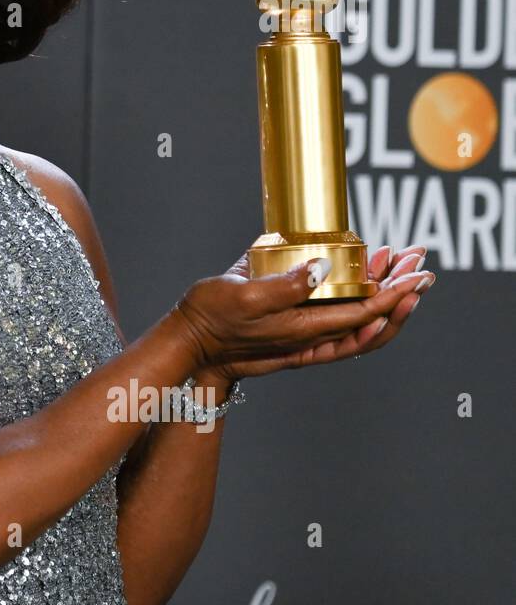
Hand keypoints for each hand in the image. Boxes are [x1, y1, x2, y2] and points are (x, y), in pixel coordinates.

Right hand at [171, 245, 434, 382]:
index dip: (394, 293)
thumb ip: (285, 283)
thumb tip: (321, 268)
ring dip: (382, 294)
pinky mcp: (293, 328)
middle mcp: (310, 336)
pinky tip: (357, 279)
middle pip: (372, 320)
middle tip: (416, 262)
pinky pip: (339, 319)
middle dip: (399, 291)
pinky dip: (358, 300)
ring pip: (359, 321)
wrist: (189, 342)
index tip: (415, 273)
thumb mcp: (244, 294)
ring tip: (393, 263)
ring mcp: (303, 335)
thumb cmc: (211, 317)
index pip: (364, 313)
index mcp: (303, 329)